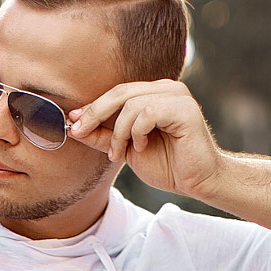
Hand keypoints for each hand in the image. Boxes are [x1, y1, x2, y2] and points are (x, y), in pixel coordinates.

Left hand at [68, 80, 220, 199]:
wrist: (198, 181)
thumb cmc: (168, 166)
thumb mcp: (126, 150)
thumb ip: (104, 136)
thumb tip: (75, 126)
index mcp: (154, 94)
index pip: (117, 93)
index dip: (93, 107)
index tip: (72, 122)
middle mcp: (166, 89)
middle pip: (120, 92)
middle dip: (95, 113)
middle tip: (80, 131)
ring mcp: (177, 96)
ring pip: (131, 104)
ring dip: (118, 132)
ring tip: (120, 153)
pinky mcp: (184, 109)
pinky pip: (148, 113)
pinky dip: (137, 132)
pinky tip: (141, 147)